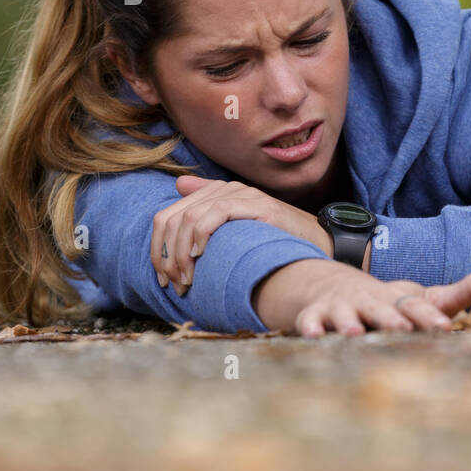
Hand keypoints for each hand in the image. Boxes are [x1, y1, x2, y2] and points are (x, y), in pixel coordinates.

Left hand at [152, 176, 328, 295]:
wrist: (313, 243)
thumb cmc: (272, 242)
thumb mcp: (234, 234)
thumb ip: (206, 213)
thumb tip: (178, 186)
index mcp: (215, 194)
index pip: (168, 216)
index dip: (158, 249)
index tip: (163, 279)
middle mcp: (226, 189)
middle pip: (173, 218)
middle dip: (166, 256)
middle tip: (174, 284)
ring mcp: (242, 194)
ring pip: (190, 218)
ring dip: (182, 253)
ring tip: (188, 279)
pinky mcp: (257, 204)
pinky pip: (216, 213)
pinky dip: (201, 235)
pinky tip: (201, 255)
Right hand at [252, 258, 470, 335]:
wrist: (336, 288)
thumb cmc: (394, 302)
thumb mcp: (430, 296)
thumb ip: (470, 288)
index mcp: (402, 299)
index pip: (419, 305)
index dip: (430, 316)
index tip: (444, 328)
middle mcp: (373, 301)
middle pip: (384, 311)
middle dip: (393, 321)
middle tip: (404, 331)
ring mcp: (343, 308)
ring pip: (346, 317)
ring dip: (350, 324)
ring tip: (355, 335)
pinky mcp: (316, 316)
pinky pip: (311, 322)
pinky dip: (311, 329)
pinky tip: (312, 336)